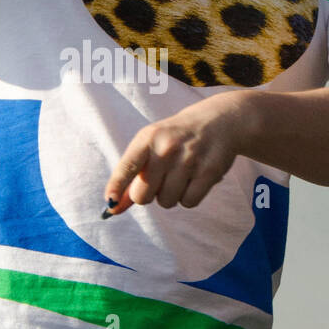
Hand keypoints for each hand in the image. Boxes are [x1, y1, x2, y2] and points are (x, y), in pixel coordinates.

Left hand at [101, 92, 243, 216]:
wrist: (218, 121)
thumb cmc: (176, 138)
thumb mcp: (151, 146)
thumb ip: (132, 176)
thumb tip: (113, 207)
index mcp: (148, 138)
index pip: (127, 166)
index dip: (117, 186)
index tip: (110, 202)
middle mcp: (167, 147)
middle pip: (143, 195)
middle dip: (148, 194)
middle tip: (159, 179)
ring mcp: (189, 159)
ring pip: (166, 201)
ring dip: (170, 195)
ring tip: (180, 175)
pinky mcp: (209, 171)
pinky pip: (188, 202)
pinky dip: (189, 197)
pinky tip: (194, 179)